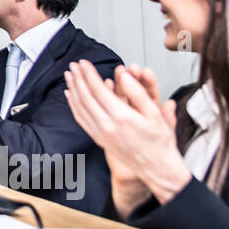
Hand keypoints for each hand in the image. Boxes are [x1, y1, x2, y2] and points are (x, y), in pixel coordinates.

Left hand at [64, 60, 188, 206]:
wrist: (156, 166)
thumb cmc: (158, 141)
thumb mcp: (154, 113)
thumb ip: (138, 92)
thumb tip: (124, 76)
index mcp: (121, 117)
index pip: (98, 89)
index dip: (89, 74)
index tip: (84, 62)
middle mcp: (107, 126)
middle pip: (85, 97)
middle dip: (78, 78)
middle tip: (73, 65)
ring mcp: (100, 134)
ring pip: (79, 108)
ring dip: (73, 89)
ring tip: (69, 76)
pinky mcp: (98, 139)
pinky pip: (81, 119)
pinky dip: (73, 105)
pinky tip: (71, 96)